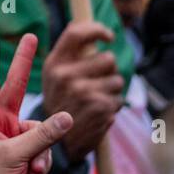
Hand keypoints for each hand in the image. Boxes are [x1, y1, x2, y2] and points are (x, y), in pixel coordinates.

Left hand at [0, 29, 73, 173]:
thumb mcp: (14, 156)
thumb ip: (41, 136)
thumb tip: (67, 116)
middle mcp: (0, 121)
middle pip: (15, 86)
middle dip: (23, 62)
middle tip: (31, 35)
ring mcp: (16, 136)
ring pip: (43, 129)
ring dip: (41, 150)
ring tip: (29, 169)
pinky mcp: (30, 152)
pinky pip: (47, 148)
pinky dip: (43, 163)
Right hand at [40, 20, 124, 162]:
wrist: (57, 143)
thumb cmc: (60, 104)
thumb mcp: (54, 77)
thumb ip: (70, 55)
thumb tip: (95, 32)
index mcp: (53, 64)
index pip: (77, 33)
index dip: (97, 29)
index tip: (108, 36)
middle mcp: (66, 75)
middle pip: (107, 58)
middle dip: (108, 70)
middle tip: (95, 83)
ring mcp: (83, 91)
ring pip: (117, 79)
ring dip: (112, 90)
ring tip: (94, 101)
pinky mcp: (100, 106)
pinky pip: (120, 98)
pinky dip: (113, 106)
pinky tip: (97, 113)